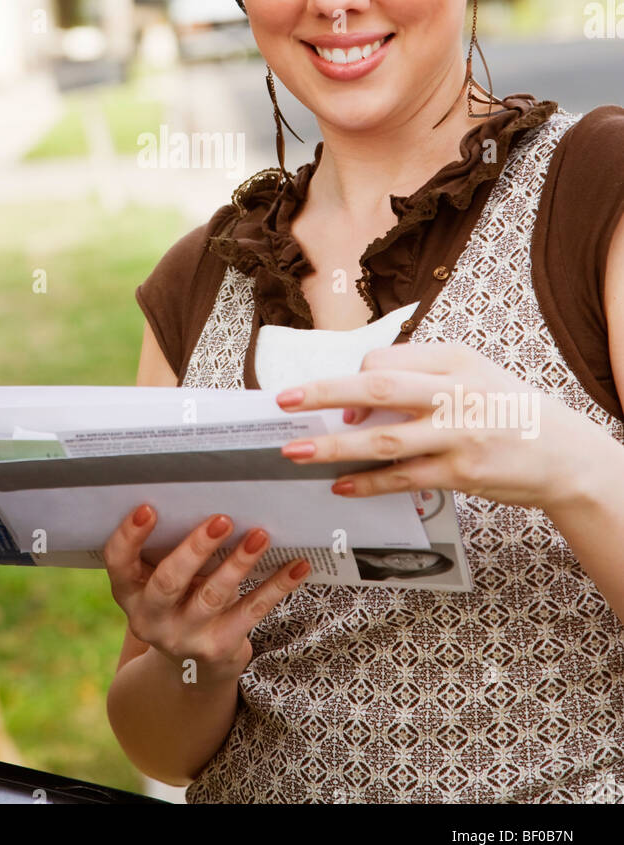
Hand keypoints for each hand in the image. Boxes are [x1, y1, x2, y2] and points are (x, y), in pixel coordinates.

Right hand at [103, 507, 310, 685]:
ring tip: (260, 535)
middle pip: (168, 582)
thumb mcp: (160, 579)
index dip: (129, 536)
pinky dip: (276, 585)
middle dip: (196, 548)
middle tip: (222, 519)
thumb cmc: (178, 599)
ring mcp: (184, 637)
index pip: (118, 562)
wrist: (191, 669)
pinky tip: (297, 565)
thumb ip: (167, 548)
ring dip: (239, 563)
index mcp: (129, 591)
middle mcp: (150, 618)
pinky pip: (251, 611)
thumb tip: (204, 491)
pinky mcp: (219, 647)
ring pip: (213, 596)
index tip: (149, 507)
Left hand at [275, 340, 604, 513]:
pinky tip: (341, 485)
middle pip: (376, 387)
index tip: (334, 401)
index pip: (385, 360)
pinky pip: (403, 478)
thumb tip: (357, 400)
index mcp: (453, 359)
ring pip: (382, 439)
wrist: (562, 452)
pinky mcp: (462, 472)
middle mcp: (453, 392)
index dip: (351, 380)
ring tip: (295, 454)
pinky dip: (368, 482)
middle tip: (282, 402)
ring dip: (333, 447)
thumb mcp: (469, 373)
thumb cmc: (505, 409)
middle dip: (322, 393)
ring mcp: (457, 434)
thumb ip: (418, 376)